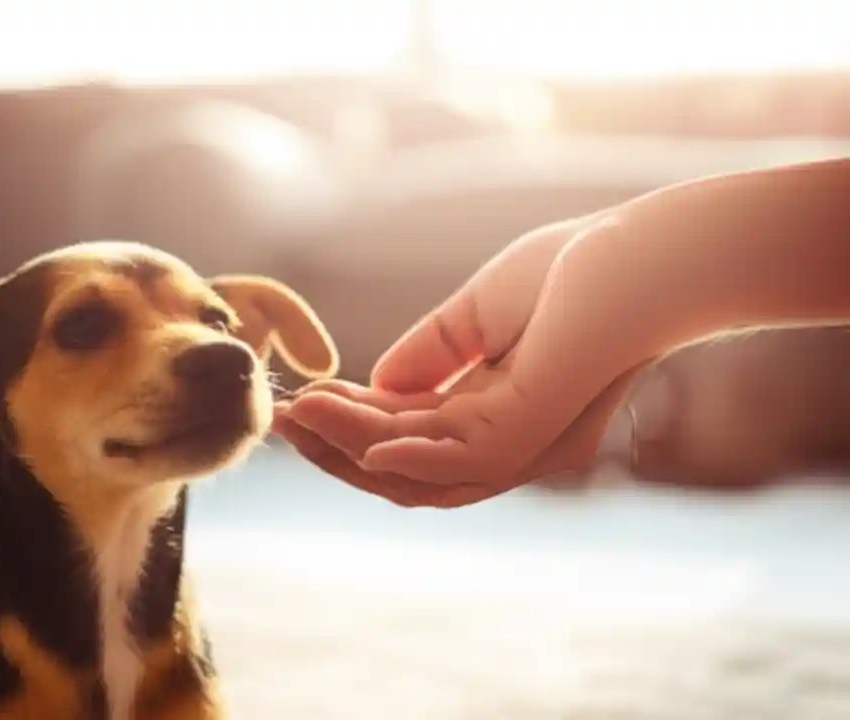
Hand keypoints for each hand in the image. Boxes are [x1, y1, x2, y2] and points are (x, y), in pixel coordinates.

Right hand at [274, 211, 654, 506]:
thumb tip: (371, 385)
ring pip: (419, 471)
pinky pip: (455, 460)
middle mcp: (512, 446)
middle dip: (339, 448)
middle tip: (283, 421)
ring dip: (351, 446)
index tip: (300, 403)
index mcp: (498, 417)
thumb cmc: (581, 266)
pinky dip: (399, 452)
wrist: (652, 251)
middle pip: (407, 471)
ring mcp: (526, 447)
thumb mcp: (479, 313)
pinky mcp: (536, 432)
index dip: (350, 427)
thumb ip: (429, 354)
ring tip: (299, 415)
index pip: (410, 439)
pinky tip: (348, 426)